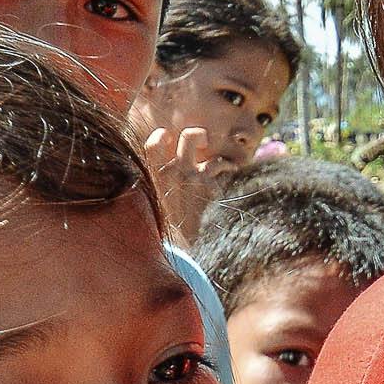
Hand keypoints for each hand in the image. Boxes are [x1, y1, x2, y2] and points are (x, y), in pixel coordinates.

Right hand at [139, 120, 224, 238]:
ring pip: (212, 156)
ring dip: (217, 157)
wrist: (178, 247)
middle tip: (202, 144)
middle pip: (189, 136)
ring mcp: (193, 177)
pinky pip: (221, 167)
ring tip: (221, 165)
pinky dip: (228, 168)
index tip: (167, 136)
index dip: (162, 136)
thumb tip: (161, 176)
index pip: (154, 142)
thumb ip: (157, 185)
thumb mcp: (151, 203)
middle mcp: (173, 171)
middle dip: (198, 135)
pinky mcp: (209, 187)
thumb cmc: (163, 228)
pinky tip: (232, 170)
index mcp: (154, 175)